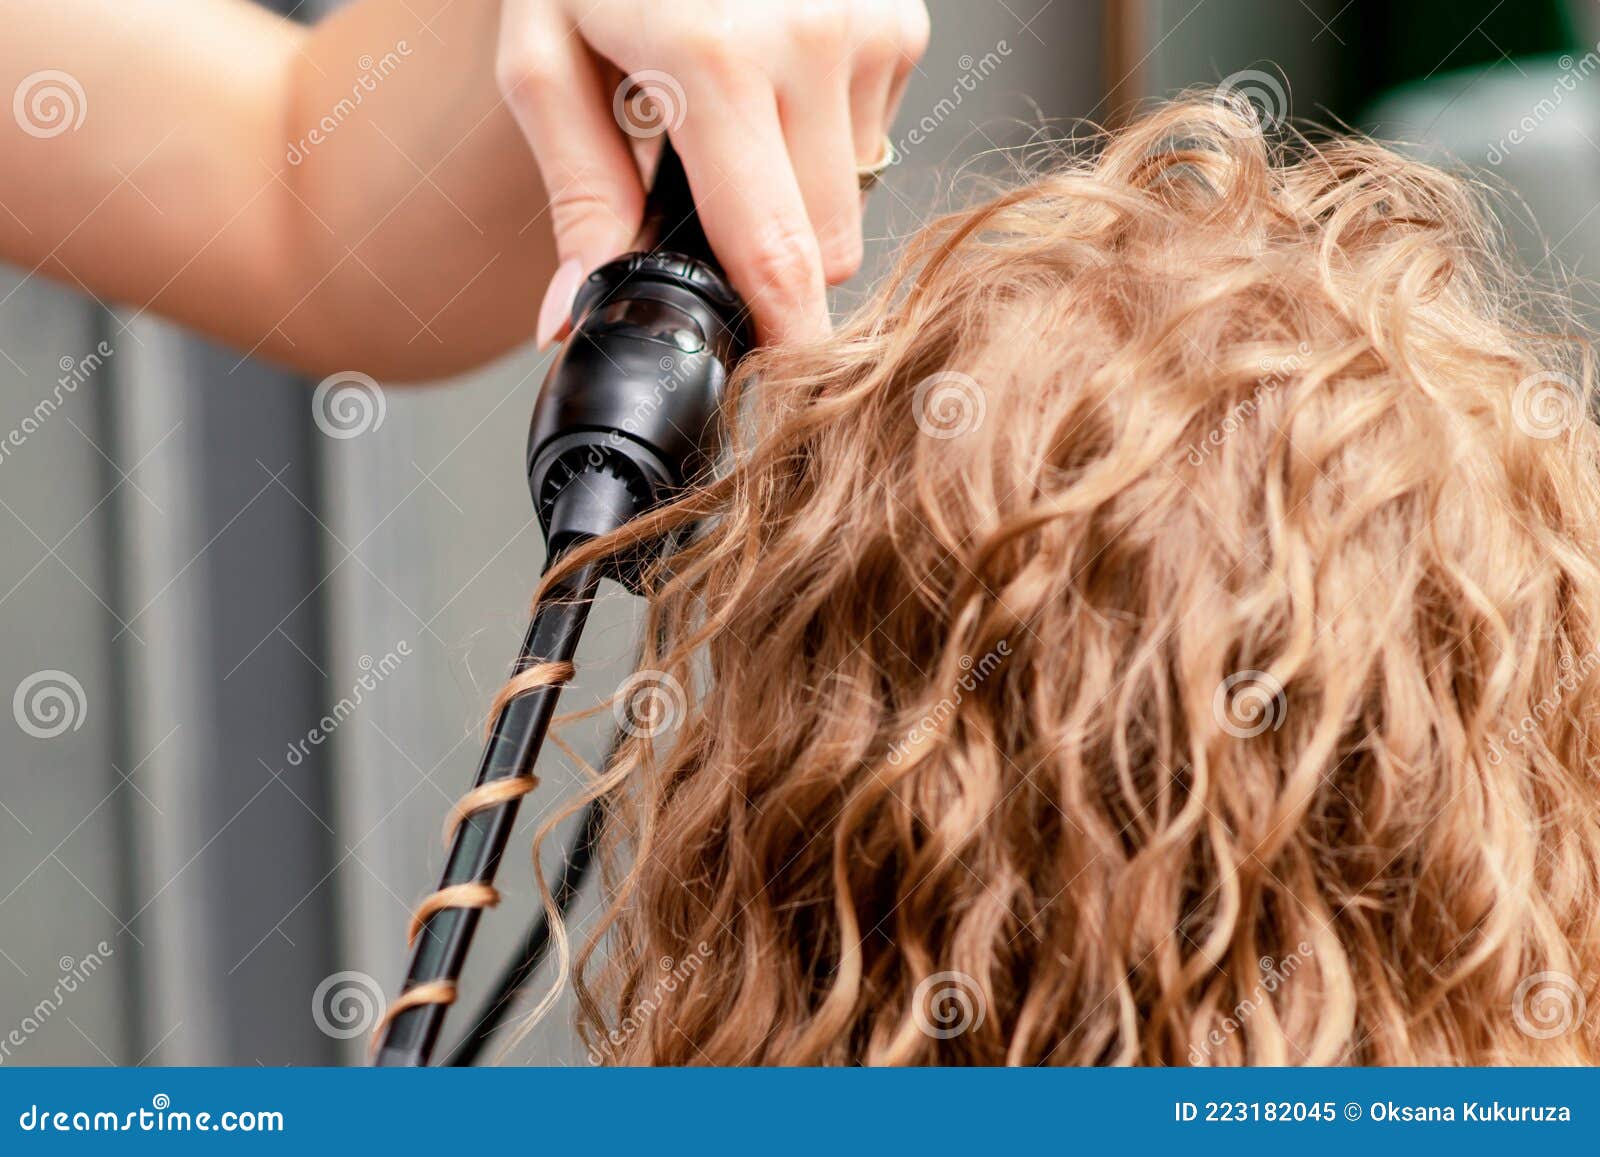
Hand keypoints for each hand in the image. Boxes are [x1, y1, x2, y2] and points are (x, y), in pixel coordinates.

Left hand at [496, 0, 929, 346]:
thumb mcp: (546, 56)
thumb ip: (576, 193)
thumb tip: (573, 314)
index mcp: (715, 61)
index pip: (776, 253)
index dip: (783, 338)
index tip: (780, 387)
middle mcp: (812, 41)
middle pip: (826, 247)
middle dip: (770, 260)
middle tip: (703, 207)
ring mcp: (868, 24)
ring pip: (853, 197)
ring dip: (796, 192)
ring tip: (730, 116)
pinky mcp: (900, 18)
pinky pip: (873, 136)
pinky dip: (823, 135)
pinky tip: (774, 79)